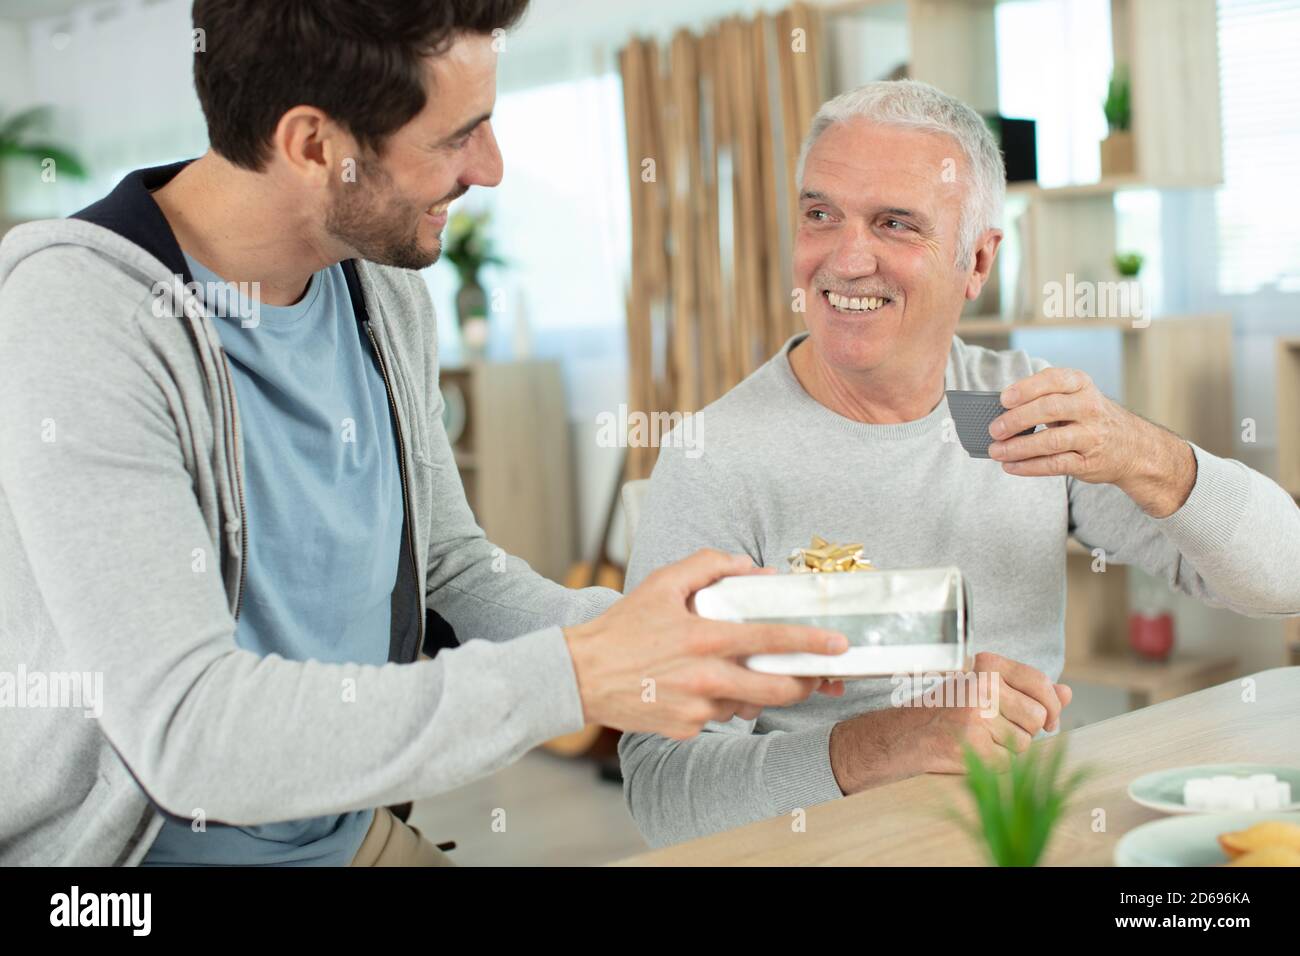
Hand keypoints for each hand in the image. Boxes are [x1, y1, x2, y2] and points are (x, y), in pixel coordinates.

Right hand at [563, 549, 848, 739]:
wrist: (580, 675)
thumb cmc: (621, 627)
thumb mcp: (662, 583)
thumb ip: (709, 566)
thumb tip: (750, 568)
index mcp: (705, 637)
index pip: (772, 638)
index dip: (812, 642)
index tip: (839, 645)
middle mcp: (707, 676)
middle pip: (778, 687)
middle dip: (806, 682)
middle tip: (816, 674)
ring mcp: (698, 708)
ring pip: (750, 704)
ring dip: (759, 691)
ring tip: (745, 672)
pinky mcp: (687, 729)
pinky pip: (720, 717)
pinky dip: (723, 702)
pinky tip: (703, 687)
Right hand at [918, 651, 1071, 773]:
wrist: (909, 733)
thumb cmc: (952, 709)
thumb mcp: (987, 688)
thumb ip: (1028, 689)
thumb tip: (1067, 693)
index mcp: (987, 665)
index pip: (1039, 682)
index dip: (1052, 705)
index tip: (1050, 719)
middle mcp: (982, 686)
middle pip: (1037, 717)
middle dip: (1026, 729)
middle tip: (997, 727)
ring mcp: (977, 716)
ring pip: (1024, 743)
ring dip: (1008, 748)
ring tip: (981, 737)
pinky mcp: (972, 745)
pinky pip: (1007, 762)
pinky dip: (994, 763)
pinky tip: (974, 751)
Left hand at [987, 367, 1195, 516]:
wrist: (1134, 447)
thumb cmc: (1091, 418)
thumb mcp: (1075, 396)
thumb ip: (1044, 397)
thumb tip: (999, 409)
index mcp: (1081, 385)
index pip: (1053, 380)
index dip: (1026, 388)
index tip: (1004, 399)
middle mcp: (1089, 408)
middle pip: (1049, 409)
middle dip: (1017, 419)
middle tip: (994, 429)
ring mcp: (1091, 436)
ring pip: (1050, 441)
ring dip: (1018, 447)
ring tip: (996, 451)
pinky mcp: (1088, 462)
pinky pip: (1054, 465)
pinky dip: (1028, 467)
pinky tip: (1010, 466)